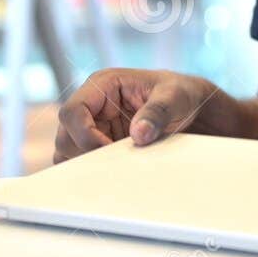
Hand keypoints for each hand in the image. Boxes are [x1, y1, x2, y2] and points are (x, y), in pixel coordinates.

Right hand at [54, 68, 219, 163]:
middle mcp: (91, 105)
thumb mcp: (175, 97)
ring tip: (118, 165)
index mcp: (102, 85)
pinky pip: (80, 162)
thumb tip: (139, 135)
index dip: (84, 135)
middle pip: (65, 135)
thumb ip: (157, 113)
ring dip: (87, 164)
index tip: (108, 149)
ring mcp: (92, 126)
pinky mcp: (98, 144)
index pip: (72, 111)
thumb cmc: (181, 94)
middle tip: (116, 162)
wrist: (192, 108)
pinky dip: (91, 172)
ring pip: (67, 152)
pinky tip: (116, 171)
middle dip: (86, 153)